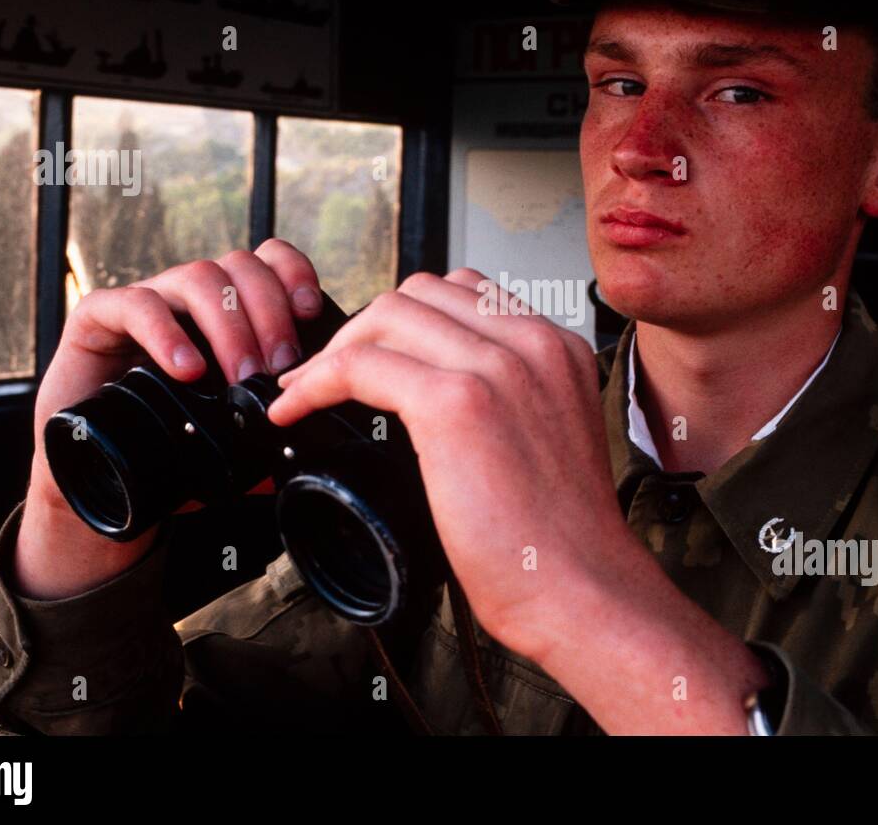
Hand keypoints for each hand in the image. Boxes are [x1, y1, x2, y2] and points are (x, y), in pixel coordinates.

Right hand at [17, 239, 323, 598]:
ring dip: (229, 324)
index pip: (267, 262)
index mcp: (226, 311)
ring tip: (241, 375)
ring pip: (196, 277)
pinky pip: (133, 304)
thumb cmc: (168, 450)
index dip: (292, 275)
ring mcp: (145, 303)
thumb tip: (312, 442)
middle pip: (239, 267)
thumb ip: (270, 430)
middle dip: (270, 313)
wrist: (92, 476)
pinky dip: (165, 333)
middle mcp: (188, 298)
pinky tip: (187, 369)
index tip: (311, 312)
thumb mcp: (233, 438)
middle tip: (280, 367)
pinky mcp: (97, 320)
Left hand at [267, 268, 633, 661]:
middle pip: (422, 293)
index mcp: (556, 347)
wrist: (579, 586)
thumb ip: (507, 395)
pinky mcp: (455, 403)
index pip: (464, 292)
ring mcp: (495, 367)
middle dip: (366, 328)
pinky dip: (316, 383)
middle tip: (333, 373)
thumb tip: (429, 390)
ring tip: (308, 389)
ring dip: (336, 349)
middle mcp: (531, 343)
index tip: (376, 354)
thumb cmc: (559, 536)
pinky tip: (298, 408)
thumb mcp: (546, 435)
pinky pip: (360, 365)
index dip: (406, 321)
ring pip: (388, 316)